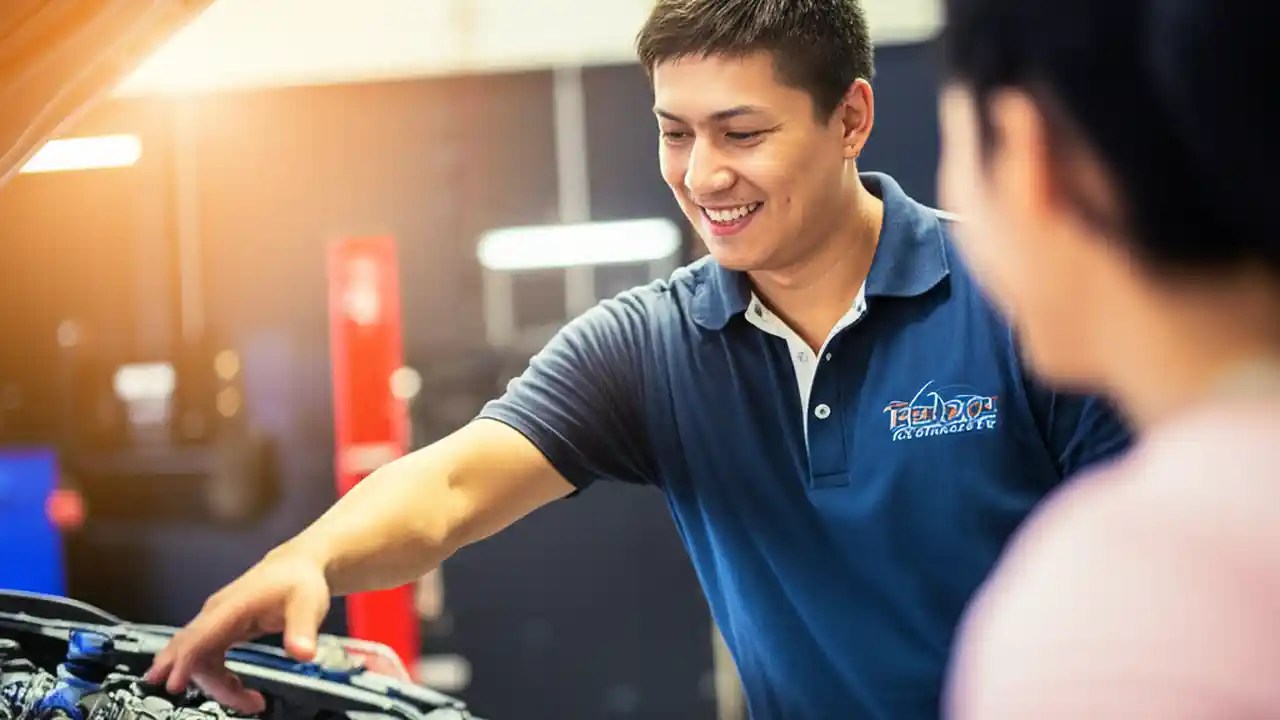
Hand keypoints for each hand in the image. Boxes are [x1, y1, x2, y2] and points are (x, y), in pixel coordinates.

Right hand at [144, 549, 331, 713]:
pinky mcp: (221, 630)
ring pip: (200, 660)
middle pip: (193, 652)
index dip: (184, 660)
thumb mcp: (308, 603)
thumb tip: (303, 653)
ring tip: (250, 701)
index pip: (199, 635)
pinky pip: (208, 659)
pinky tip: (237, 688)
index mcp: (232, 606)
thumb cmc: (297, 580)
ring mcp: (216, 622)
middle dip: (202, 681)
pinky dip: (219, 678)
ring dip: (218, 685)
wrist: (296, 566)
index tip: (174, 683)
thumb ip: (303, 629)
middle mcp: (217, 614)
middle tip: (232, 702)